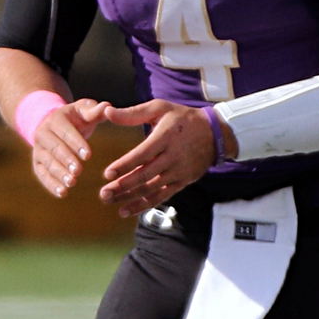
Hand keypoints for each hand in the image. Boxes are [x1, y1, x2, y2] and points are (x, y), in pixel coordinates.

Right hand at [30, 99, 111, 197]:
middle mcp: (43, 134)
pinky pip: (42, 174)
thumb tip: (108, 107)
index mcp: (55, 119)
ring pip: (47, 163)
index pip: (66, 132)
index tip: (89, 155)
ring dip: (58, 174)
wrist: (53, 124)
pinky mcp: (38, 163)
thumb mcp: (84, 110)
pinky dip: (51, 184)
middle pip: (55, 148)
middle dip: (67, 160)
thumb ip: (95, 110)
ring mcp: (38, 149)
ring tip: (72, 183)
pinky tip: (62, 193)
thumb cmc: (75, 117)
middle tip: (79, 171)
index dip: (77, 143)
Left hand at [99, 100, 218, 216]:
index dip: (125, 165)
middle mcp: (173, 156)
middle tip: (103, 194)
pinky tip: (126, 210)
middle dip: (123, 186)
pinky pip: (161, 196)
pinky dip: (143, 205)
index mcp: (166, 136)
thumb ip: (133, 113)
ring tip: (109, 201)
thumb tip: (107, 112)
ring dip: (129, 197)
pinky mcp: (182, 182)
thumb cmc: (182, 118)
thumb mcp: (160, 108)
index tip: (107, 173)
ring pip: (151, 188)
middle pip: (145, 174)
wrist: (215, 134)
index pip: (143, 154)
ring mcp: (178, 171)